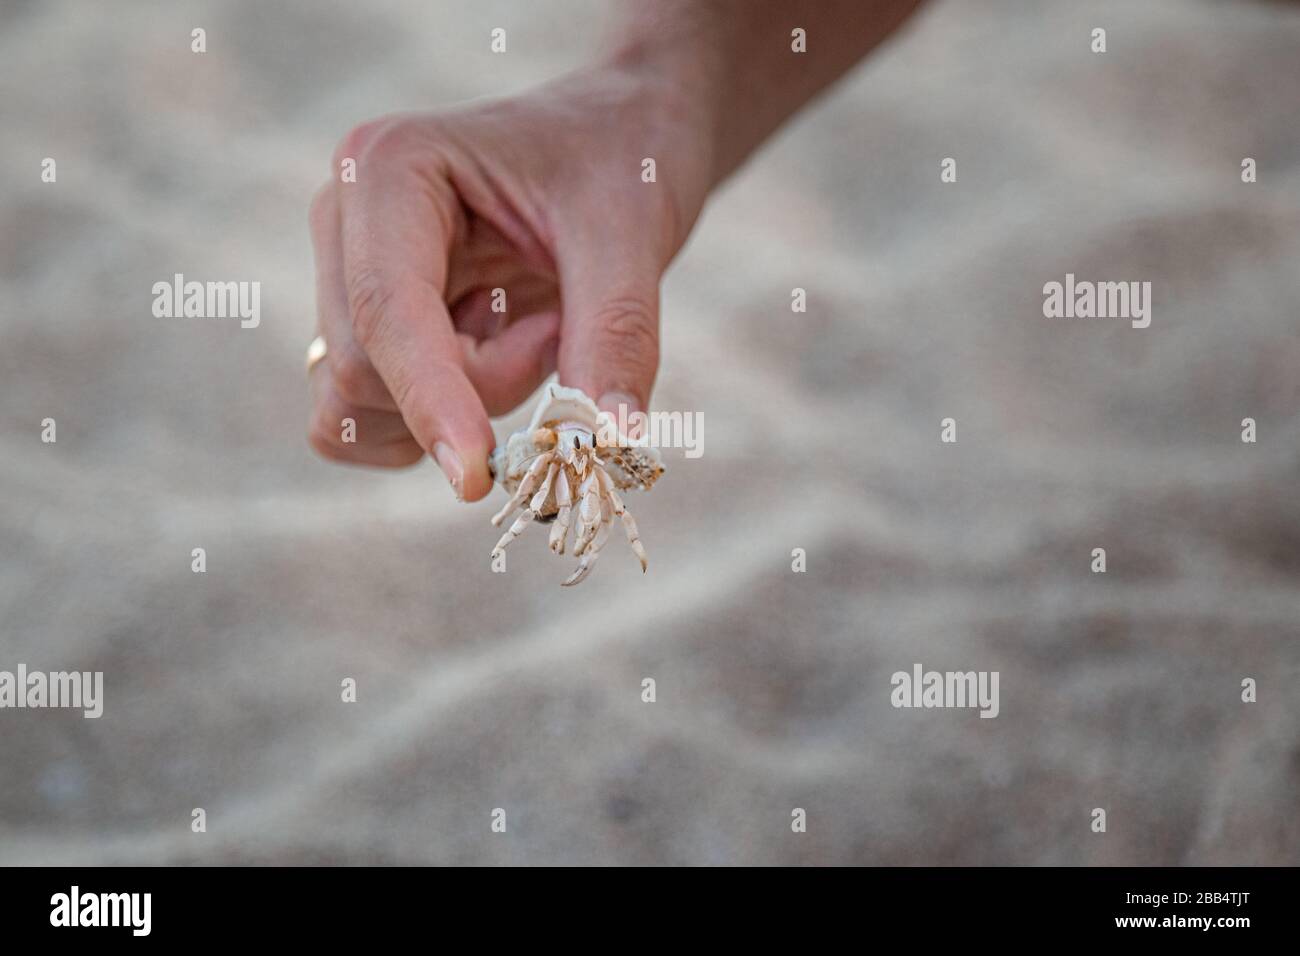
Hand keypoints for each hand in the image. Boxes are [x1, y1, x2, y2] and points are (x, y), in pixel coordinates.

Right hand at [306, 64, 712, 500]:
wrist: (622, 138)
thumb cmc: (621, 161)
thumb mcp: (633, 233)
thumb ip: (616, 334)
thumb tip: (607, 441)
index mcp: (388, 169)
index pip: (385, 309)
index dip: (429, 398)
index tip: (475, 478)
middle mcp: (346, 223)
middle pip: (365, 369)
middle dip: (478, 386)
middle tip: (562, 329)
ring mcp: (350, 277)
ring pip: (359, 406)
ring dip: (463, 401)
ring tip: (538, 327)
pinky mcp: (369, 327)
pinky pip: (367, 422)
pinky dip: (441, 417)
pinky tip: (503, 350)